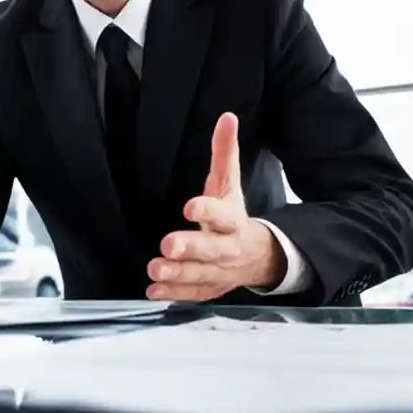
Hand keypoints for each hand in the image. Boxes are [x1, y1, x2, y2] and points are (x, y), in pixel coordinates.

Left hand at [146, 113, 284, 300]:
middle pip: (211, 249)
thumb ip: (224, 153)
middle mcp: (227, 248)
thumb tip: (227, 117)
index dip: (207, 210)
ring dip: (177, 274)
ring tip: (155, 269)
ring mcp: (219, 271)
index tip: (190, 206)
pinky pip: (193, 294)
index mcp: (232, 220)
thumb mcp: (229, 184)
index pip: (222, 214)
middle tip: (168, 244)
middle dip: (190, 248)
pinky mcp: (209, 288)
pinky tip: (154, 291)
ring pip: (199, 274)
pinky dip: (174, 295)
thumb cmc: (233, 216)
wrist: (258, 256)